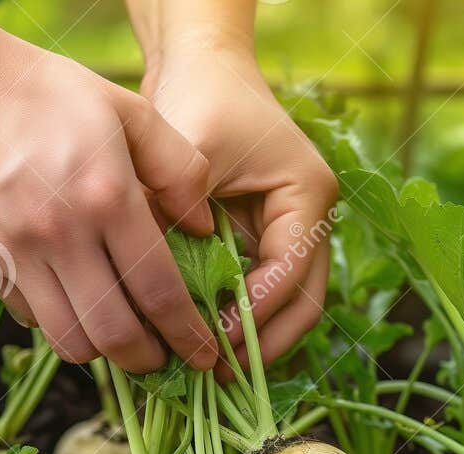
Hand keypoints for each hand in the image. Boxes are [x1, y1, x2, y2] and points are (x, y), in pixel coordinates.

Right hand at [0, 40, 218, 372]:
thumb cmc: (52, 95)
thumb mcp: (130, 111)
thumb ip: (180, 169)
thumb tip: (204, 231)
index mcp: (107, 196)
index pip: (159, 292)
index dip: (188, 335)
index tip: (204, 355)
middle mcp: (60, 233)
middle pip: (114, 334)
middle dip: (148, 360)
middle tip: (161, 359)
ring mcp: (14, 252)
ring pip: (69, 341)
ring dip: (101, 349)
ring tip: (118, 334)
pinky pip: (29, 318)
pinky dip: (56, 321)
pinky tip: (70, 298)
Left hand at [142, 43, 337, 370]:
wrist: (203, 69)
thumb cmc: (200, 98)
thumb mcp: (188, 150)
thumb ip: (176, 212)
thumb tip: (154, 285)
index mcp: (307, 196)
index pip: (291, 270)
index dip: (254, 310)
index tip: (213, 337)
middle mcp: (309, 221)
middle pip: (303, 303)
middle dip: (263, 344)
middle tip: (218, 375)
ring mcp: (291, 235)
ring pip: (287, 308)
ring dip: (253, 342)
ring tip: (212, 372)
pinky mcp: (264, 243)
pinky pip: (259, 296)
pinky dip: (236, 322)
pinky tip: (205, 344)